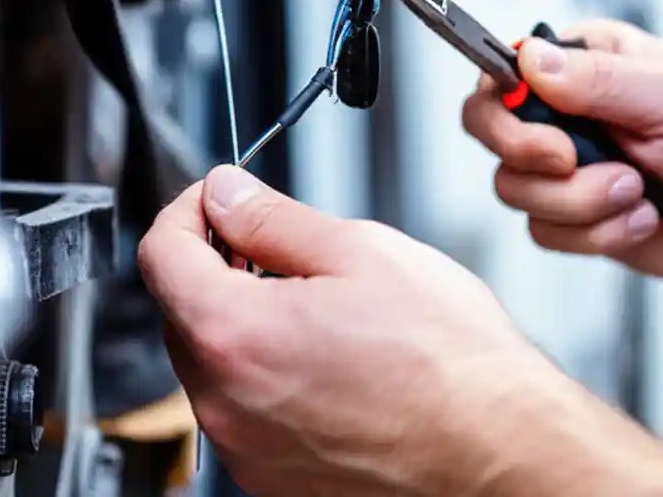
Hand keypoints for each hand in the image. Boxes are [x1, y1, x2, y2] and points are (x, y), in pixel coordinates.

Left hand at [137, 167, 662, 495]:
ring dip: (241, 320)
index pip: (161, 251)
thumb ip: (272, 219)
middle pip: (180, 309)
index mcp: (235, 334)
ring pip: (212, 361)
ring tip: (317, 304)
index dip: (188, 209)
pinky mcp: (271, 478)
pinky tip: (326, 356)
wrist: (501, 453)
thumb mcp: (361, 252)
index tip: (217, 199)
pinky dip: (264, 373)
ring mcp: (246, 448)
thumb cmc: (451, 365)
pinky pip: (243, 409)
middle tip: (274, 244)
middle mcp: (224, 402)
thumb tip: (226, 194)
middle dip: (215, 265)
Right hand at [462, 19, 662, 282]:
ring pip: (515, 189)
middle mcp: (564, 111)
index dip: (504, 107)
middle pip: (490, 131)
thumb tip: (529, 58)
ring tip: (640, 194)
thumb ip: (601, 80)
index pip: (502, 69)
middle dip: (534, 161)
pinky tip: (643, 220)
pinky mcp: (573, 216)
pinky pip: (545, 232)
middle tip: (578, 165)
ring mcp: (565, 167)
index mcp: (586, 62)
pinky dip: (599, 234)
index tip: (553, 137)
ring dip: (583, 202)